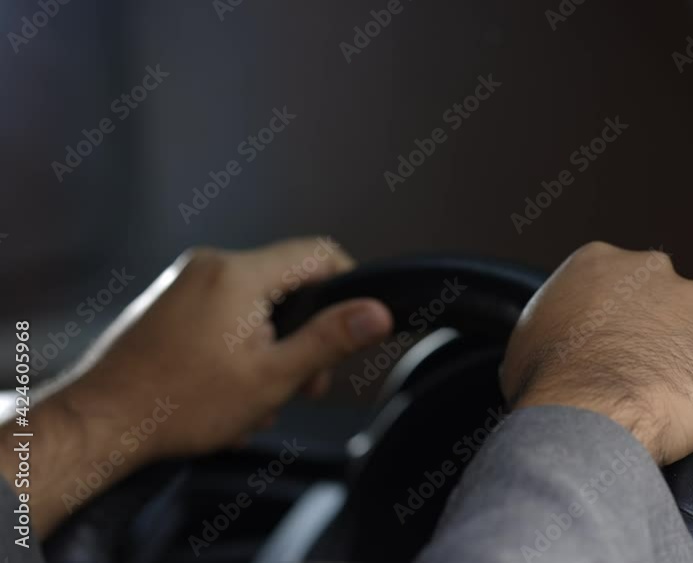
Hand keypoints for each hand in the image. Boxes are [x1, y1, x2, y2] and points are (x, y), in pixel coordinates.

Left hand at [1, 237, 393, 536]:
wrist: (103, 422)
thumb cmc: (179, 403)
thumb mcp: (273, 376)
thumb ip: (330, 340)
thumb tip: (377, 313)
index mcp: (239, 273)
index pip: (319, 253)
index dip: (349, 285)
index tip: (354, 323)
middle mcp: (210, 266)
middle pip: (288, 284)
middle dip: (305, 333)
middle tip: (305, 383)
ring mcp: (186, 283)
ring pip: (258, 304)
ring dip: (272, 347)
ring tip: (261, 397)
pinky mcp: (171, 304)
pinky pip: (226, 313)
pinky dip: (242, 346)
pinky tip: (233, 390)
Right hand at [500, 242, 692, 464]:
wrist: (587, 414)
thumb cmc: (550, 382)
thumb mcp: (528, 339)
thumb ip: (556, 327)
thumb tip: (558, 349)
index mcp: (600, 261)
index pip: (615, 290)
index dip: (614, 328)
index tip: (609, 357)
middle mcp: (652, 270)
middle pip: (661, 306)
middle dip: (654, 341)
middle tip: (635, 382)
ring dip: (684, 370)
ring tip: (658, 412)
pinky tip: (683, 432)